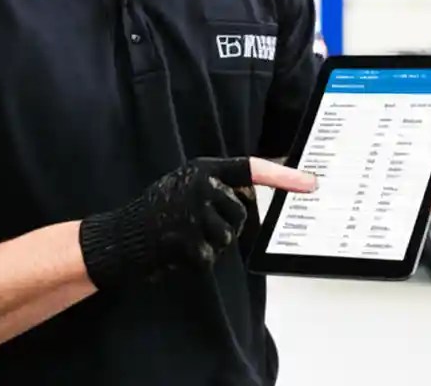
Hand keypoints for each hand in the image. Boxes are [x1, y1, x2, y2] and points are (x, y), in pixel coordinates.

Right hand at [79, 157, 316, 289]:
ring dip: (210, 246)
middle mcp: (201, 185)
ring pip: (228, 238)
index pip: (251, 168)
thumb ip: (218, 188)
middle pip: (241, 215)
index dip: (283, 175)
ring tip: (182, 238)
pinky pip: (210, 257)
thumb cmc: (157, 212)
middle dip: (224, 227)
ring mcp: (193, 212)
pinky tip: (176, 252)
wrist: (120, 237)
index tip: (310, 182)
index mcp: (203, 169)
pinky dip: (196, 261)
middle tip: (194, 227)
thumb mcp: (187, 186)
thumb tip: (253, 197)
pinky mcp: (186, 239)